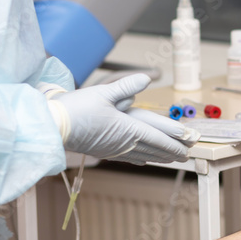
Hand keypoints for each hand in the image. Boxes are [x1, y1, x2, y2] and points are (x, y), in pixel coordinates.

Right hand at [48, 74, 190, 162]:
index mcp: (128, 128)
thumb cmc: (76, 108)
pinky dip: (141, 159)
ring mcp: (114, 149)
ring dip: (159, 157)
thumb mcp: (103, 92)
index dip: (174, 140)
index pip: (157, 136)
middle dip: (171, 151)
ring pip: (143, 155)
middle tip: (187, 155)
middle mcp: (124, 142)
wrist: (51, 127)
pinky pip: (128, 157)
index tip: (189, 144)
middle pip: (154, 148)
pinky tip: (144, 161)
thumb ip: (126, 87)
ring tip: (171, 160)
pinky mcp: (104, 151)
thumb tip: (145, 79)